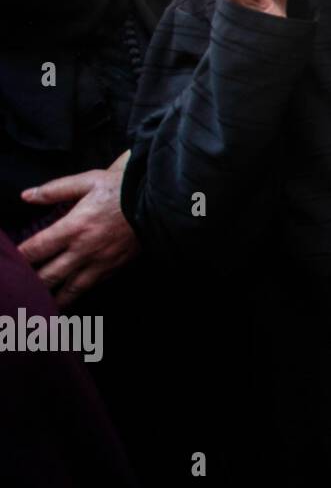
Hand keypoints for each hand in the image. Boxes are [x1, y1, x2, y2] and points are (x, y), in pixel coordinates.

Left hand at [18, 161, 137, 307]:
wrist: (159, 200)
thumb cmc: (122, 189)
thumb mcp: (87, 181)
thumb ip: (54, 190)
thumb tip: (26, 196)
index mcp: (73, 227)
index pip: (35, 249)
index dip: (18, 258)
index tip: (8, 262)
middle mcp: (84, 250)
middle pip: (48, 275)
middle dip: (30, 283)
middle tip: (17, 288)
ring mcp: (100, 262)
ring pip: (70, 289)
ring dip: (51, 299)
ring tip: (37, 306)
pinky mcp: (114, 267)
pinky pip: (91, 286)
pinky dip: (76, 296)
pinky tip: (67, 299)